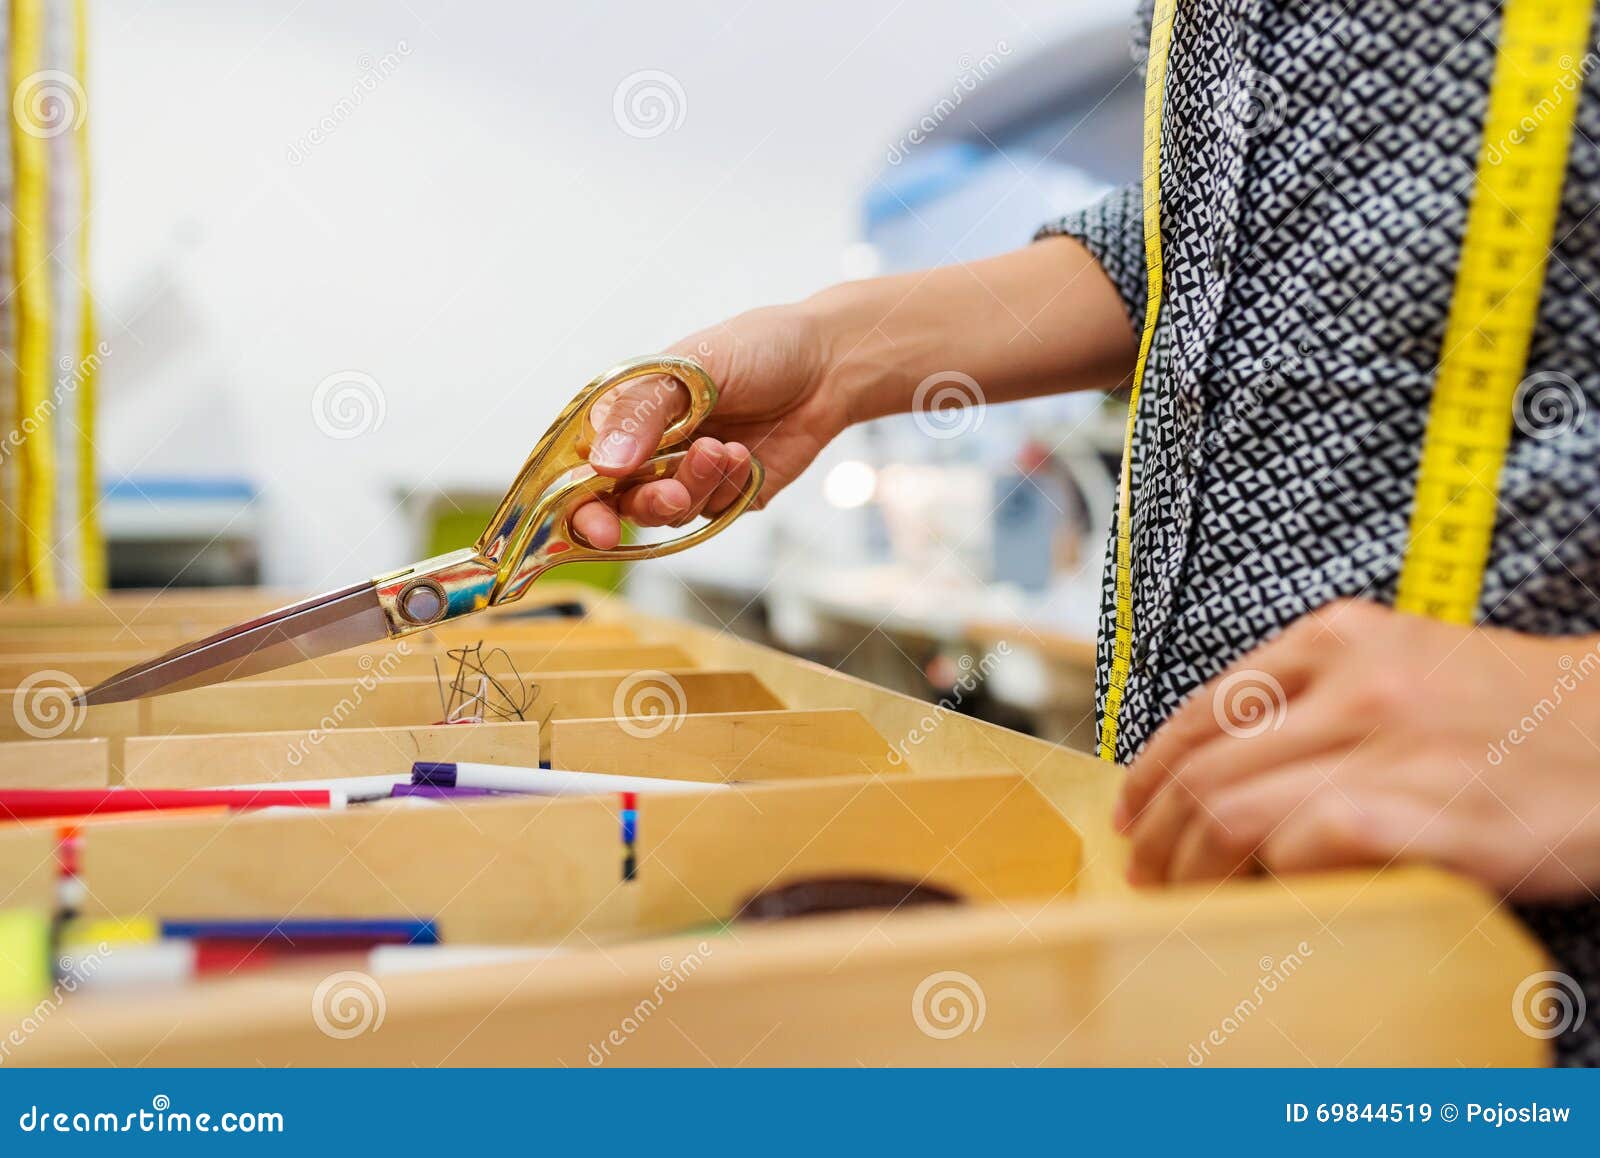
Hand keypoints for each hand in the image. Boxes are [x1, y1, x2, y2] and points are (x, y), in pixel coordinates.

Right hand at [572, 304, 847, 548]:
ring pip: (667, 514)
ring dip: (695, 487)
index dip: (577, 503)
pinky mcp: (725, 496)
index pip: (578, 466)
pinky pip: (712, 514)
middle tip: (674, 493)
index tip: (598, 526)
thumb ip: (642, 414)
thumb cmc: (754, 349)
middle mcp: (647, 450)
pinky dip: (728, 489)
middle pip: (618, 504)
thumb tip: (605, 466)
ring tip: (726, 449)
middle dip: (646, 505)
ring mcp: (685, 476)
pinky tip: (747, 456)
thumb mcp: (690, 367)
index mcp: (625, 414)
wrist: (827, 366)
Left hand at [1115, 598, 1599, 901]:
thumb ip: (1322, 697)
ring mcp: (1383, 745)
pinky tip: (1269, 902)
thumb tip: (1228, 768)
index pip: (1204, 707)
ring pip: (1230, 811)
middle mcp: (1352, 682)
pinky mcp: (1416, 810)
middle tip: (1146, 870)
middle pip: (1204, 767)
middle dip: (1157, 830)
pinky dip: (1271, 884)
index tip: (1132, 810)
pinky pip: (1298, 852)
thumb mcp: (1409, 666)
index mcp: (1339, 637)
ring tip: (1183, 897)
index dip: (1151, 770)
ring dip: (1191, 867)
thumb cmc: (1521, 715)